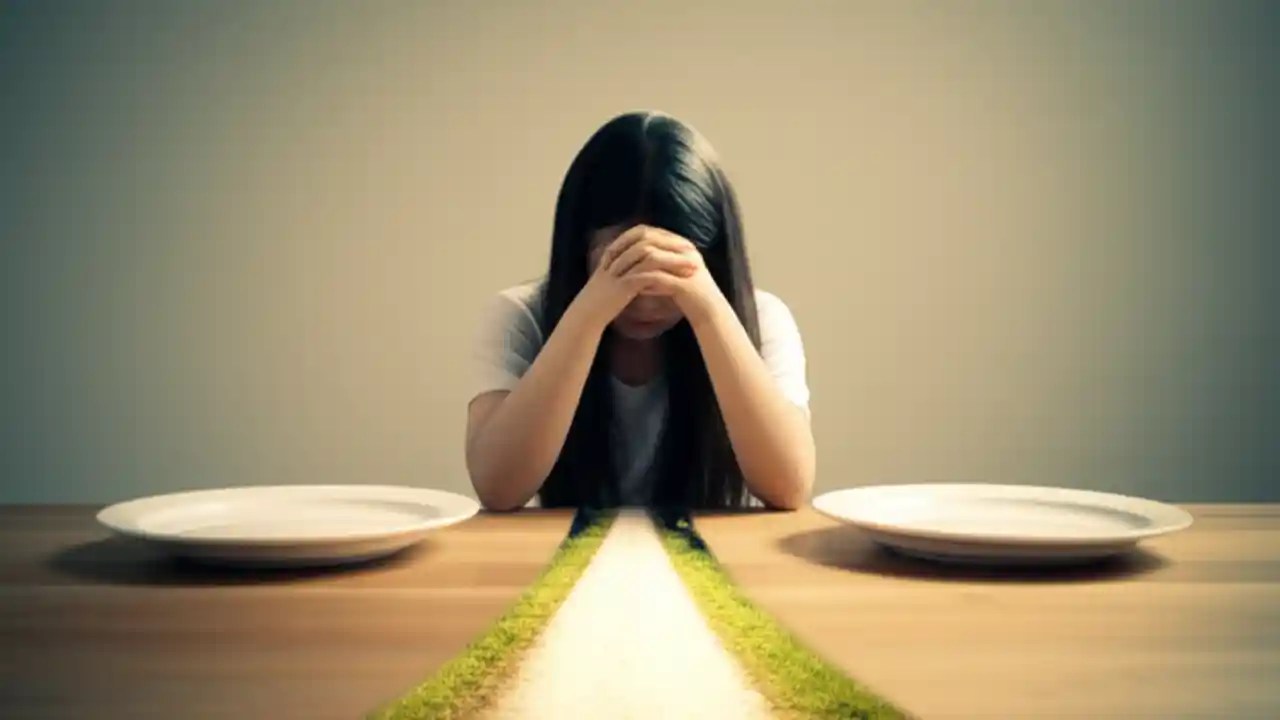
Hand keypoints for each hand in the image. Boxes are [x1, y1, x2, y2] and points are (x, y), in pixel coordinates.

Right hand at [572, 224, 700, 331]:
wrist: (586, 314)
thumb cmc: (602, 298)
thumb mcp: (615, 277)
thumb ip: (628, 265)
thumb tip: (648, 260)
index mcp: (616, 251)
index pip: (643, 235)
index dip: (664, 237)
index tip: (683, 242)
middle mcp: (617, 256)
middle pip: (649, 242)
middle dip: (673, 245)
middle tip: (693, 250)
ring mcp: (618, 270)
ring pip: (651, 257)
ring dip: (674, 260)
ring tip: (693, 266)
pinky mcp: (621, 286)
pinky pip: (646, 277)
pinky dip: (665, 278)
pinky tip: (678, 283)